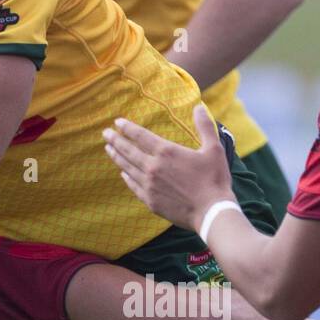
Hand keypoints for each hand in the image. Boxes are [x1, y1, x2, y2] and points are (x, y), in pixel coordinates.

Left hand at [102, 104, 233, 232]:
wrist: (212, 212)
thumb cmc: (214, 180)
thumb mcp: (214, 149)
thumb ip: (205, 126)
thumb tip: (199, 106)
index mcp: (166, 152)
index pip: (140, 136)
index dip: (127, 128)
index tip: (117, 122)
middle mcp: (153, 167)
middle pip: (128, 151)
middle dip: (115, 140)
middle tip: (105, 134)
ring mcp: (149, 185)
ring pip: (127, 168)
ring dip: (117, 157)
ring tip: (108, 149)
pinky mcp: (150, 201)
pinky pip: (133, 186)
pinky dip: (126, 178)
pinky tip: (122, 174)